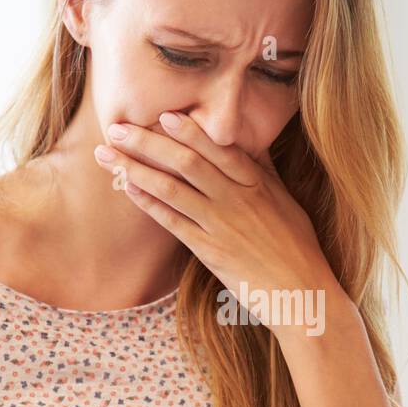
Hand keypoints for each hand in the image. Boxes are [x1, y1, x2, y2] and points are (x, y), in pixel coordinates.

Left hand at [93, 112, 339, 334]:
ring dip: (135, 168)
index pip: (219, 149)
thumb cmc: (297, 247)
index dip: (190, 130)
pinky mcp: (210, 251)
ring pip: (172, 189)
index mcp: (257, 184)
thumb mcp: (286, 201)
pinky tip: (128, 188)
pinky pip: (172, 222)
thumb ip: (265, 171)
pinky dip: (149, 203)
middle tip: (116, 128)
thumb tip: (251, 141)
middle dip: (148, 142)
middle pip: (187, 162)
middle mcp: (237, 199)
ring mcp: (222, 225)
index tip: (163, 114)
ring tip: (106, 155)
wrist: (301, 292)